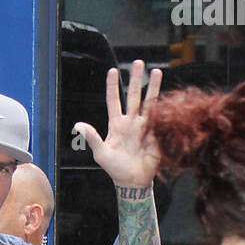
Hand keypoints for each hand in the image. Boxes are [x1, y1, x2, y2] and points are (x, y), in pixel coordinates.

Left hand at [74, 60, 161, 188]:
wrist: (133, 181)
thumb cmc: (115, 169)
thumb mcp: (101, 153)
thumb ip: (92, 138)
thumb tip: (78, 125)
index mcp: (116, 125)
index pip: (113, 101)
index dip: (112, 86)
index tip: (112, 71)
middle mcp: (131, 122)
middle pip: (134, 96)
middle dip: (135, 79)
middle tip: (138, 62)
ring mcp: (144, 126)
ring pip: (149, 102)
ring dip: (153, 87)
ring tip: (157, 71)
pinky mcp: (155, 133)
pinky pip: (159, 117)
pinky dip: (162, 106)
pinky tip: (166, 94)